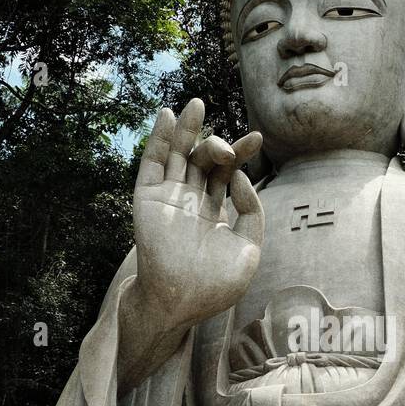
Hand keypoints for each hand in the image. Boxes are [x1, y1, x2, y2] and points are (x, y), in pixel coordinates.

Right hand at [131, 98, 263, 330]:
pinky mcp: (147, 199)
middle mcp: (189, 202)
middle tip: (229, 149)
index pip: (226, 174)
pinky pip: (151, 164)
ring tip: (197, 104)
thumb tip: (243, 179)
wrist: (180, 301)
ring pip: (177, 156)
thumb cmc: (214, 285)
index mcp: (212, 213)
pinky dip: (158, 139)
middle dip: (218, 146)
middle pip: (202, 161)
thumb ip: (252, 213)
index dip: (240, 155)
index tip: (257, 138)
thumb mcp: (249, 250)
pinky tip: (166, 116)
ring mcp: (167, 199)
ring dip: (186, 129)